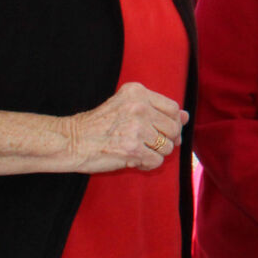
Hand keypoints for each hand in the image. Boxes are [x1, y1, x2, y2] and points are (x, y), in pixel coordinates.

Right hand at [63, 82, 186, 173]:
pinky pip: (157, 161)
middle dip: (166, 140)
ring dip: (155, 153)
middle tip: (148, 143)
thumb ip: (157, 110)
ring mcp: (136, 129)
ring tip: (137, 150)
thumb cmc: (99, 125)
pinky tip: (133, 160)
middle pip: (173, 128)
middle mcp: (139, 107)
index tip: (163, 130)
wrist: (71, 141)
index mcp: (137, 92)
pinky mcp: (133, 150)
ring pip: (167, 146)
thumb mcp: (126, 107)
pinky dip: (147, 164)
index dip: (173, 123)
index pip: (173, 108)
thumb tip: (187, 116)